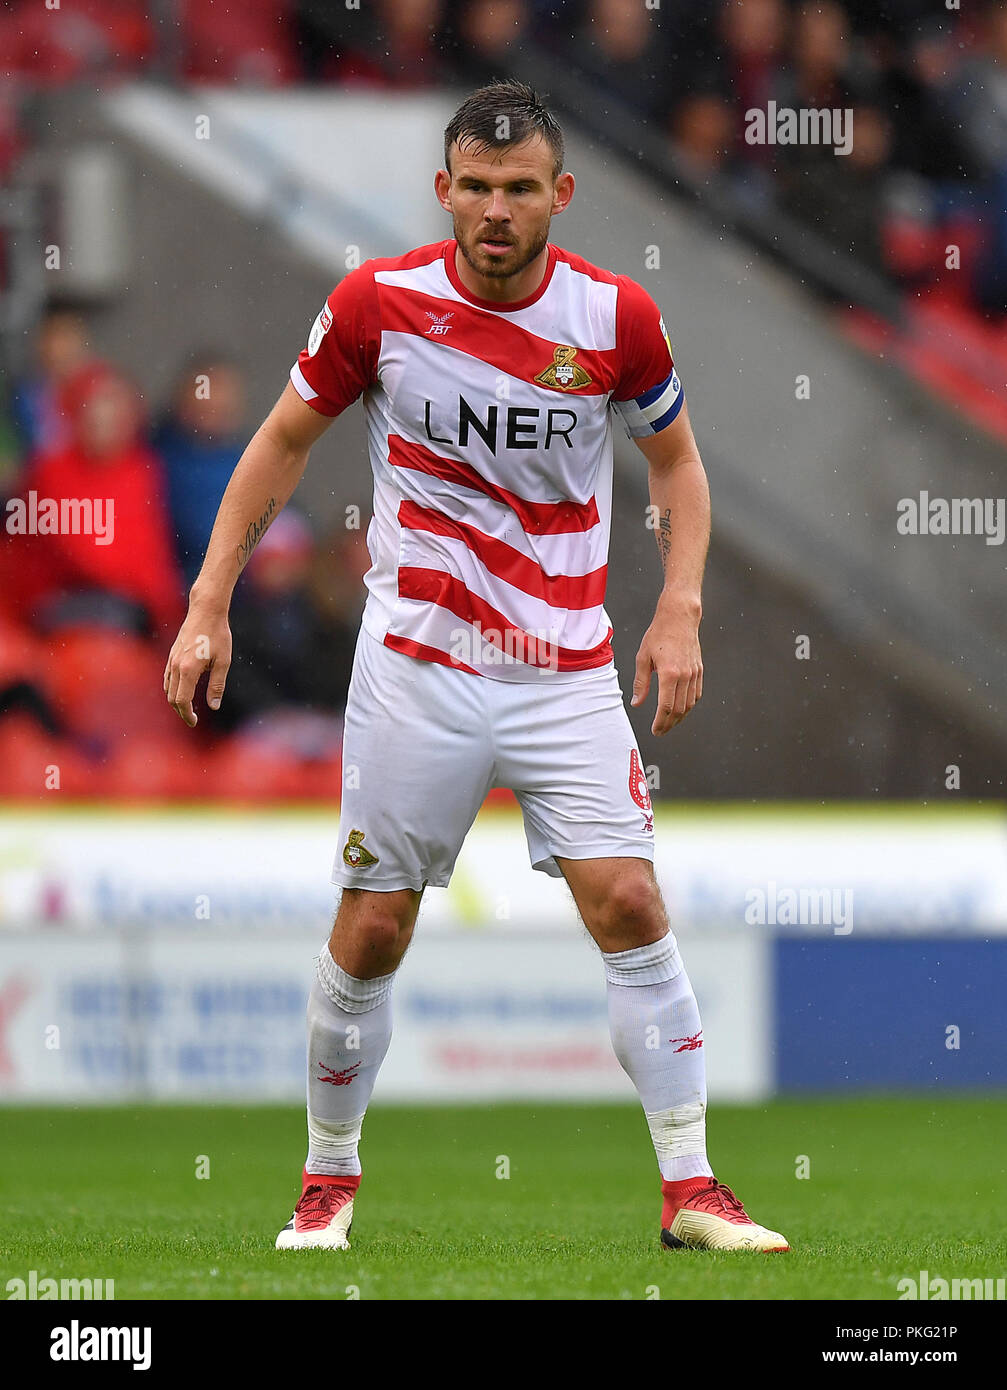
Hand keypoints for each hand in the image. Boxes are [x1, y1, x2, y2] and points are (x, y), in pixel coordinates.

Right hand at [163, 605, 231, 727]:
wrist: (206, 611)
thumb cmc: (218, 635)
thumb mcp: (223, 661)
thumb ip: (217, 685)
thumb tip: (213, 706)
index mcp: (188, 670)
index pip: (182, 701)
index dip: (187, 715)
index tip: (195, 722)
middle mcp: (176, 666)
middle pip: (172, 698)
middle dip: (181, 711)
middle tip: (193, 719)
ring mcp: (171, 660)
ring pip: (168, 688)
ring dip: (176, 701)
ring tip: (188, 708)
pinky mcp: (172, 654)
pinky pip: (167, 678)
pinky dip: (172, 689)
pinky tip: (182, 691)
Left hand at [631, 592, 702, 735]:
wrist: (679, 617)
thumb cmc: (659, 634)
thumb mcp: (643, 658)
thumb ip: (641, 683)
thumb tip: (637, 702)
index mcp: (669, 674)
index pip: (666, 707)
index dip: (660, 722)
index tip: (655, 730)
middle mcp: (684, 676)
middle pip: (679, 710)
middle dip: (669, 724)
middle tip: (660, 731)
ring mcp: (694, 674)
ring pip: (689, 704)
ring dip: (679, 717)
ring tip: (669, 723)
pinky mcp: (699, 670)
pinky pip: (696, 694)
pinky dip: (689, 705)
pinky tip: (681, 709)